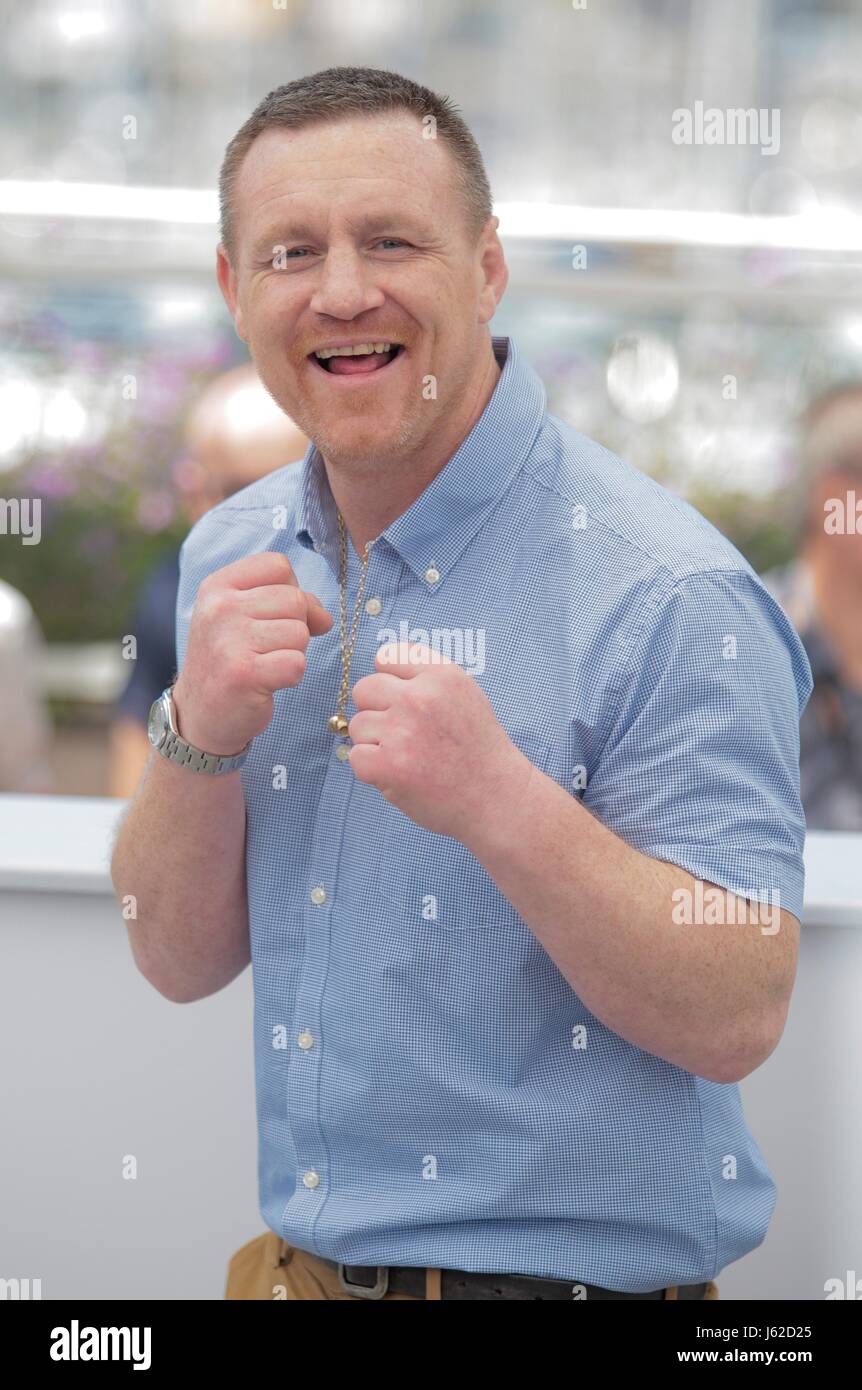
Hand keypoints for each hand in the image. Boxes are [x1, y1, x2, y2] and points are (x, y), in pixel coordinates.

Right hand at [173, 551, 332, 754]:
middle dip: (295, 626)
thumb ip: (287, 602)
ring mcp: (229, 641)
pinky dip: (292, 676)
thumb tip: (325, 617)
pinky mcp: (244, 674)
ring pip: (300, 632)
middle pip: (295, 599)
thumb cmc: (229, 660)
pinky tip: (268, 681)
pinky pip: (297, 663)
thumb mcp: (244, 617)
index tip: (272, 615)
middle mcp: (219, 608)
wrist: (199, 714)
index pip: (278, 565)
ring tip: (265, 664)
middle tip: (268, 648)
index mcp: (217, 586)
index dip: (290, 590)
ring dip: (293, 652)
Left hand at [348, 641, 533, 840]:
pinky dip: (371, 770)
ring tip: (407, 758)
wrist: (497, 798)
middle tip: (401, 734)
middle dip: (376, 711)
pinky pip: (355, 757)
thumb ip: (427, 679)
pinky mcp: (388, 765)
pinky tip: (399, 775)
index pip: (387, 657)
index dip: (389, 681)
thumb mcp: (465, 696)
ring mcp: (402, 730)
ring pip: (357, 725)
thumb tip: (381, 671)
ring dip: (374, 743)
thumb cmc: (478, 751)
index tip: (403, 702)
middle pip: (364, 689)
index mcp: (441, 676)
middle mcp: (420, 697)